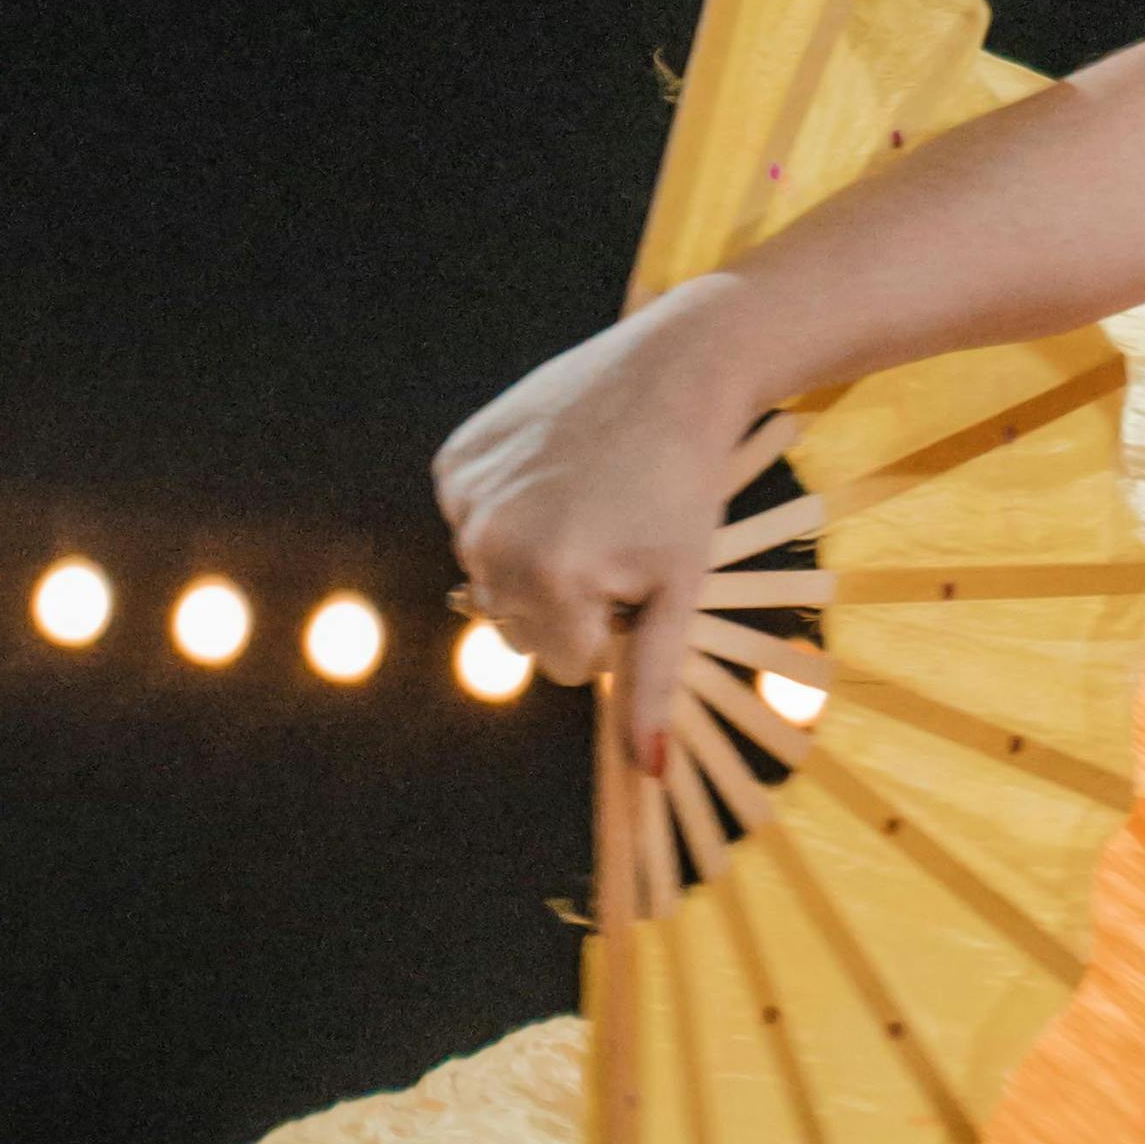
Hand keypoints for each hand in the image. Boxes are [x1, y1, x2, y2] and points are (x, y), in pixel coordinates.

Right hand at [433, 283, 762, 770]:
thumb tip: (648, 774)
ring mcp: (466, 498)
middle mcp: (489, 542)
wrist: (675, 370)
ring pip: (497, 576)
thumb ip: (653, 683)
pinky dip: (513, 510)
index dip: (615, 632)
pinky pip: (477, 521)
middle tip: (619, 536)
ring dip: (541, 557)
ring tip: (593, 500)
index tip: (643, 576)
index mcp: (547, 580)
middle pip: (523, 627)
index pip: (566, 666)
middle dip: (572, 602)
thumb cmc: (689, 484)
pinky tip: (558, 472)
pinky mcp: (455, 460)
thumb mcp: (681, 589)